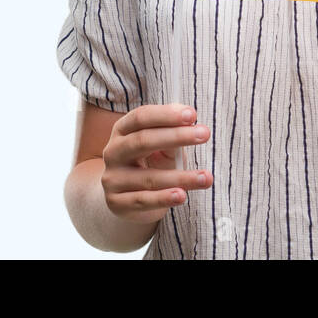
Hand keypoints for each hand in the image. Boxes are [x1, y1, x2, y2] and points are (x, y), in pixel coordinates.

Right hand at [100, 102, 211, 224]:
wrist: (129, 197)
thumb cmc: (150, 164)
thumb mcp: (162, 146)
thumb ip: (172, 132)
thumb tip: (189, 123)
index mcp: (122, 130)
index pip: (141, 117)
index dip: (166, 114)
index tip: (193, 114)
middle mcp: (113, 152)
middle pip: (142, 141)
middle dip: (176, 136)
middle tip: (205, 134)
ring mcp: (113, 178)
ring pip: (148, 177)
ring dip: (181, 177)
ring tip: (205, 177)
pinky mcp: (117, 202)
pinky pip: (143, 200)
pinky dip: (164, 198)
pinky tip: (182, 196)